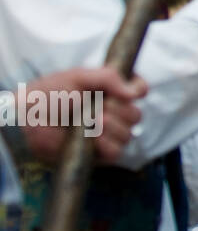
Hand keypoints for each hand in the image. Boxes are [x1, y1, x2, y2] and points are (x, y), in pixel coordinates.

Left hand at [16, 68, 148, 164]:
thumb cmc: (48, 95)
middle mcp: (111, 113)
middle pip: (136, 114)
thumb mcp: (78, 76)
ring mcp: (106, 135)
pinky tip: (94, 138)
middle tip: (99, 107)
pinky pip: (117, 151)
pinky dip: (108, 144)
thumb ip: (109, 77)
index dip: (139, 90)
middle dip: (120, 110)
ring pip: (129, 133)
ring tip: (92, 122)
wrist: (26, 121)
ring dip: (113, 127)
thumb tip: (135, 92)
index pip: (139, 90)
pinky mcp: (98, 154)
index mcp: (109, 92)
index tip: (131, 92)